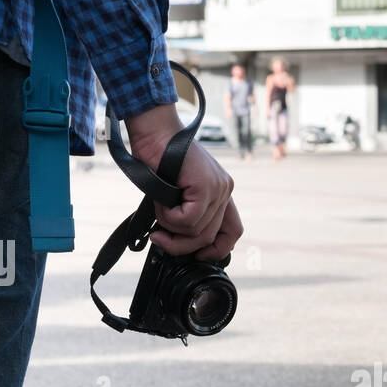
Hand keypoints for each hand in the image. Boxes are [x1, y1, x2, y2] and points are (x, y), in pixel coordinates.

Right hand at [124, 103, 242, 259]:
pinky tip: (161, 202)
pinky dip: (168, 217)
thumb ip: (187, 213)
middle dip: (182, 245)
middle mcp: (225, 190)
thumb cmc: (158, 158)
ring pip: (196, 230)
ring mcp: (218, 188)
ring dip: (169, 226)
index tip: (197, 256)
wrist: (153, 130)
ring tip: (158, 208)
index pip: (233, 231)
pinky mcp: (205, 187)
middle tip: (160, 239)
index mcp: (222, 191)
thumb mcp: (176, 193)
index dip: (216, 249)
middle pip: (211, 236)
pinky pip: (186, 220)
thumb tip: (180, 242)